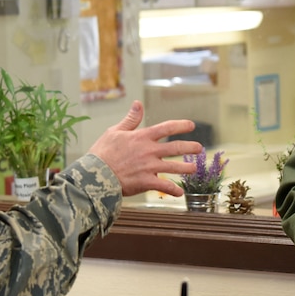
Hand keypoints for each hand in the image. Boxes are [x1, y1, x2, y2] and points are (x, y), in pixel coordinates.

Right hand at [86, 100, 200, 196]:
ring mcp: (149, 167)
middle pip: (175, 147)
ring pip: (174, 167)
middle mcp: (149, 151)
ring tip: (194, 169)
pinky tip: (180, 192)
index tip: (191, 125)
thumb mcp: (115, 131)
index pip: (166, 127)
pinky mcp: (146, 182)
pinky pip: (164, 186)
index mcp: (142, 137)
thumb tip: (138, 103)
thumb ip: (130, 119)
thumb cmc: (102, 152)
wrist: (95, 174)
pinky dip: (173, 190)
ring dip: (186, 168)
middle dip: (190, 147)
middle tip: (199, 148)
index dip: (181, 125)